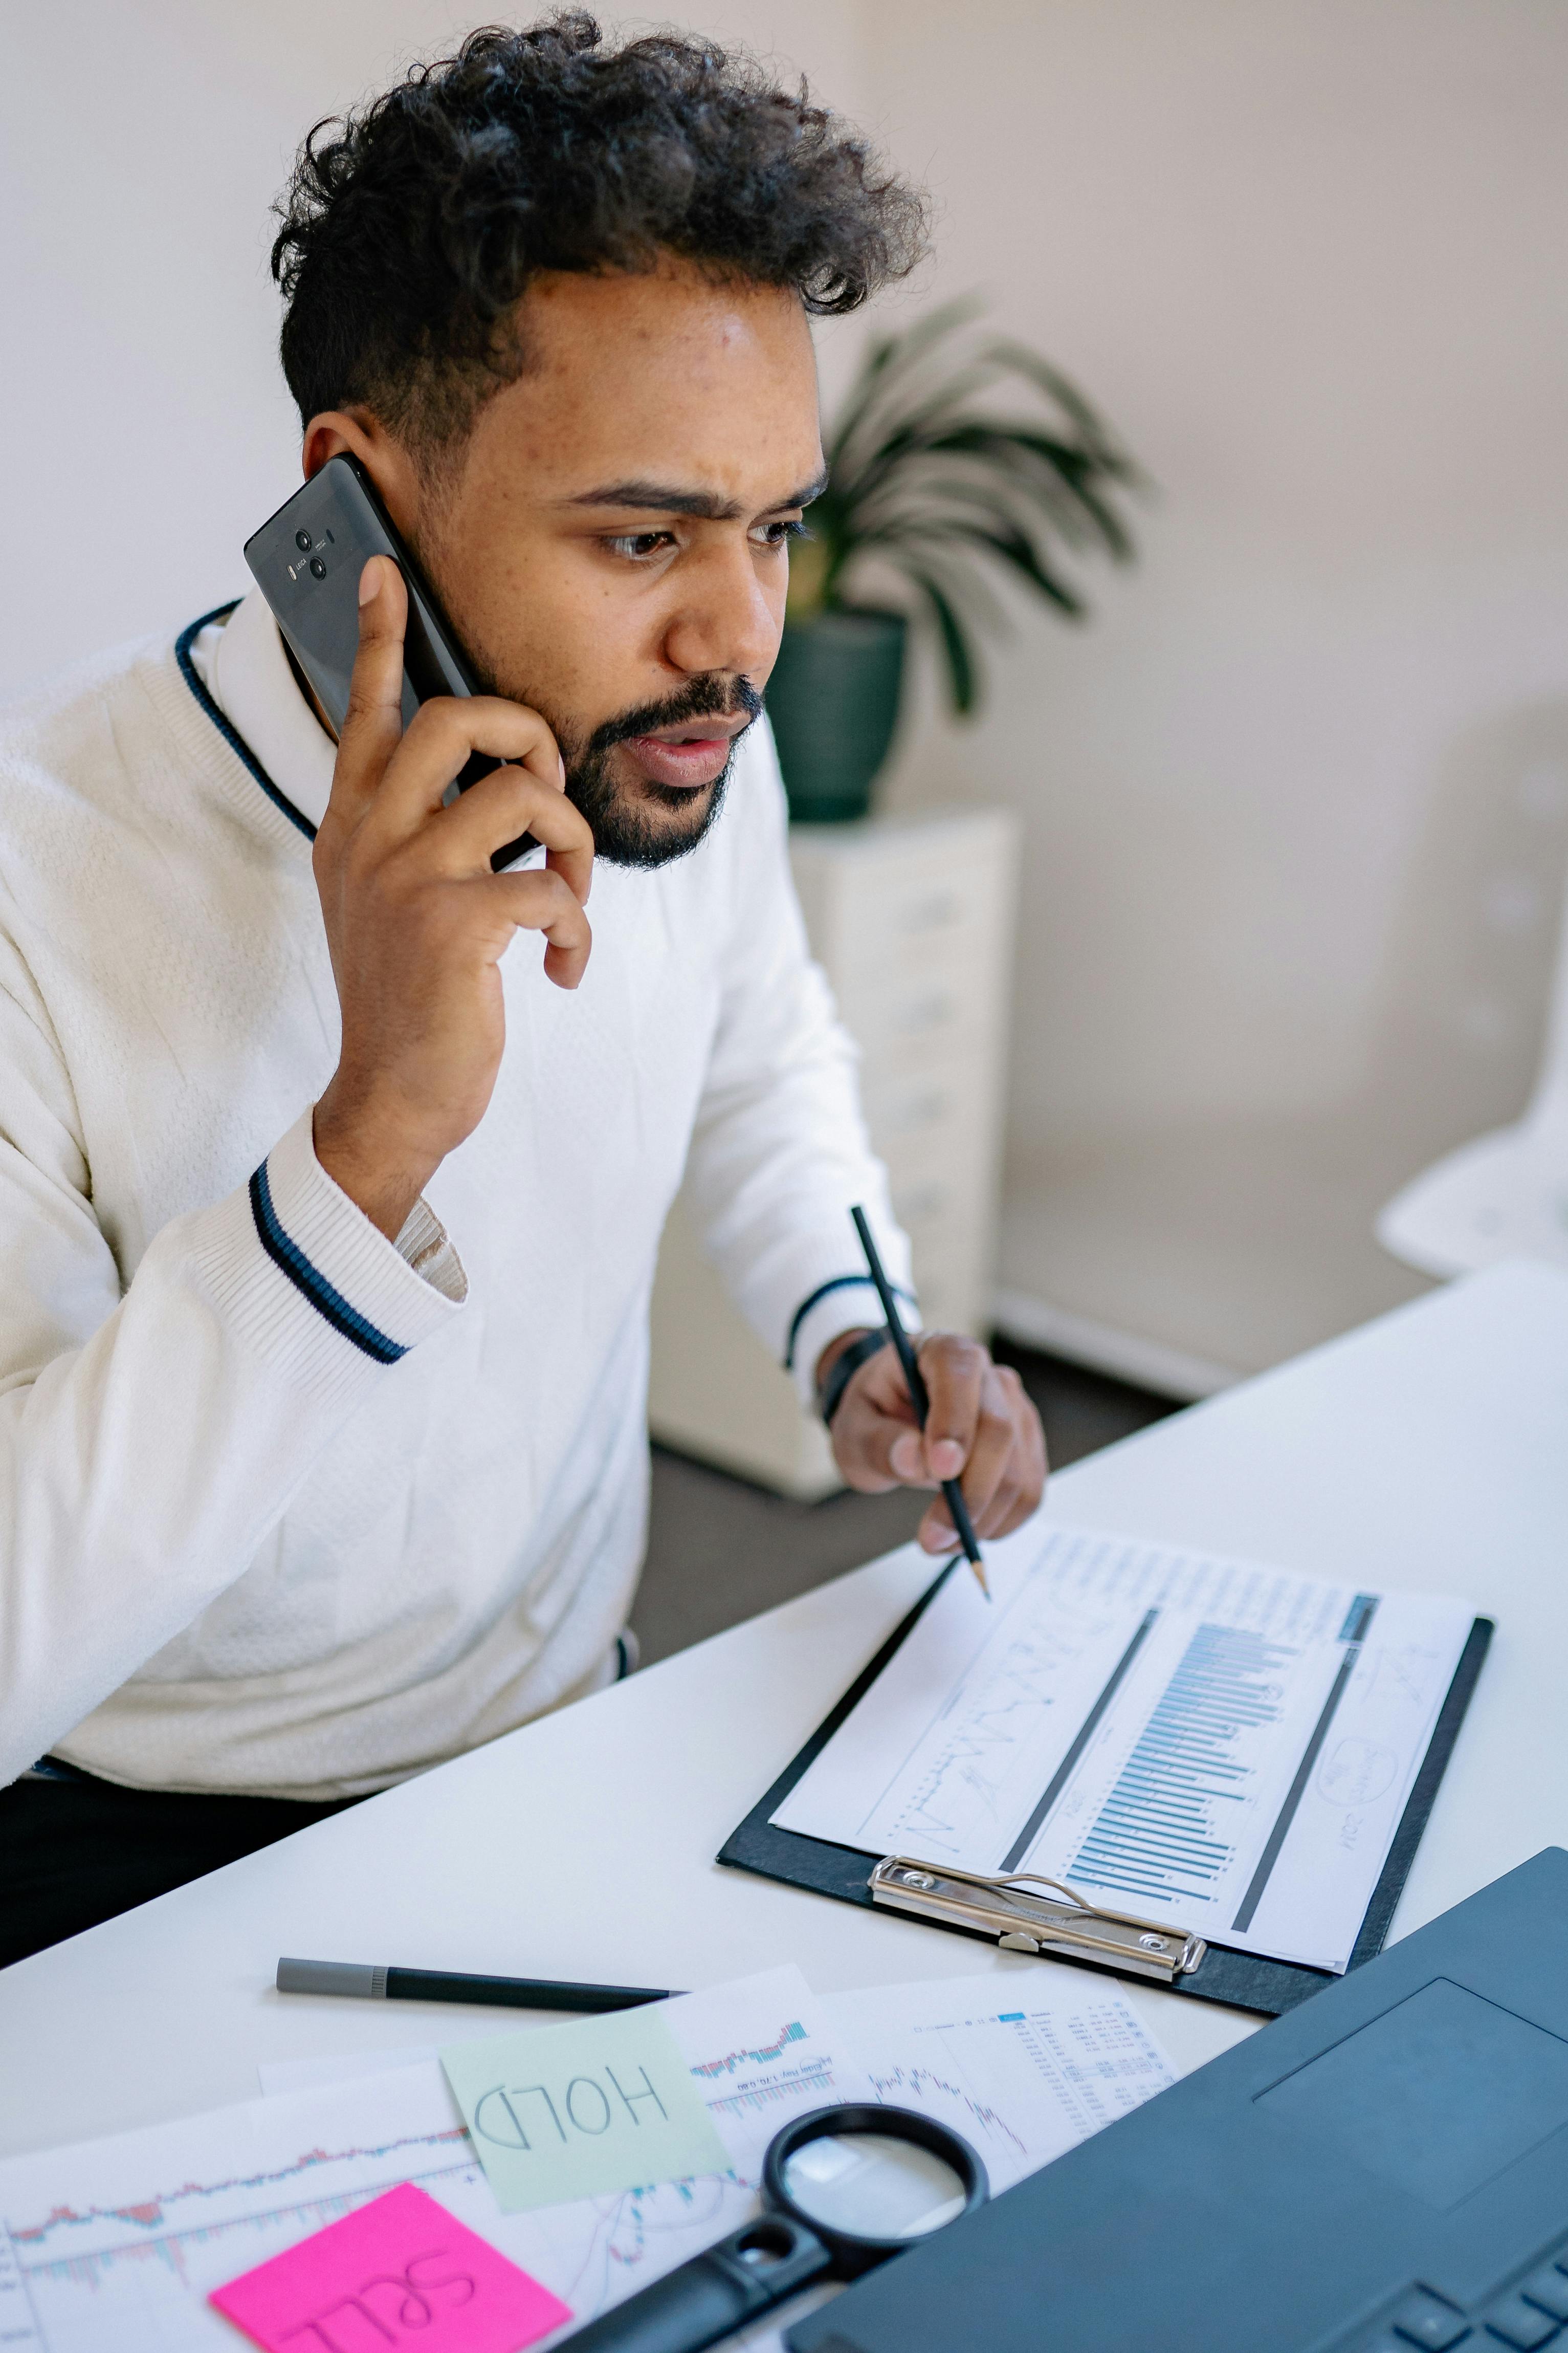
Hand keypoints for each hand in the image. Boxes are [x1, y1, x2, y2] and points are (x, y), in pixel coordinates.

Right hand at [312, 556, 593, 1239]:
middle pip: (457, 721)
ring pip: (523, 797)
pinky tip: (563, 969)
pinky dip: (578, 929)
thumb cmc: (410, 998)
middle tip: (550, 795)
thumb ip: (414, 837)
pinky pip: (552, 888)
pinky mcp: (455, 927)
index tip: (385, 572)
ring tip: (570, 897)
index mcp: (352, 828)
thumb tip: (491, 787)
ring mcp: (408, 879)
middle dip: (529, 736)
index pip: (365, 714)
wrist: (393, 1095)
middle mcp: (370, 840)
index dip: (380, 639)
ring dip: (573, 845)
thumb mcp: (389, 904)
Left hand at [824, 1330, 1047, 1553]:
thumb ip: (879, 1441)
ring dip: (984, 1518)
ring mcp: (1015, 1411)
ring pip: (1020, 1470)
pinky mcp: (1027, 1446)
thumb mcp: (854, 1426)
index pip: (961, 1377)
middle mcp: (989, 1376)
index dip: (955, 1425)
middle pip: (999, 1431)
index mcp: (943, 1352)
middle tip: (932, 1536)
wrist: (890, 1413)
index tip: (939, 1473)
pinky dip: (1001, 1522)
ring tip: (939, 1541)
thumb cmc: (874, 1412)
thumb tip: (913, 1459)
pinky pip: (1029, 1491)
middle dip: (970, 1493)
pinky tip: (965, 1534)